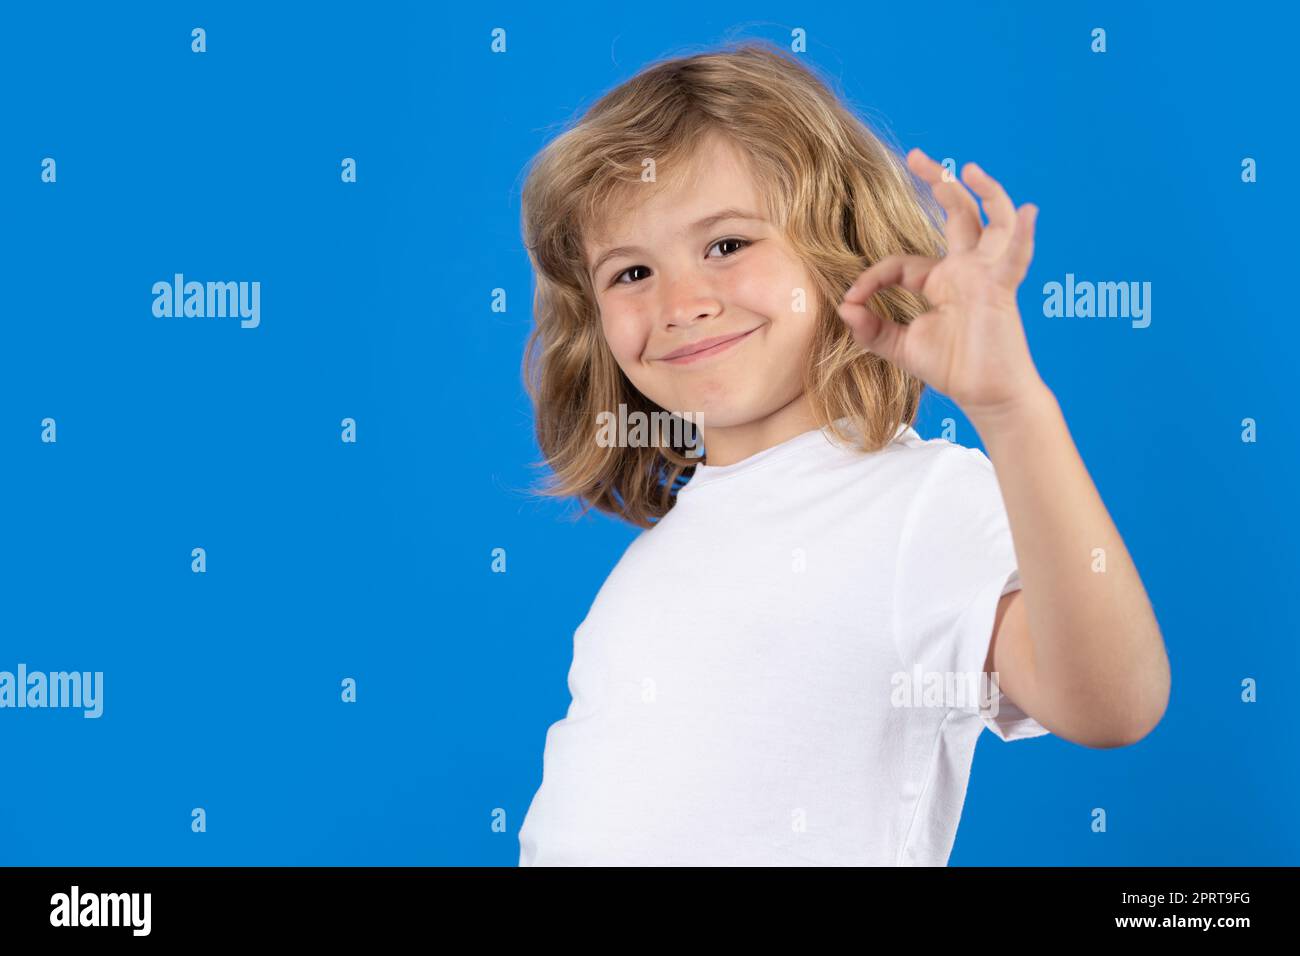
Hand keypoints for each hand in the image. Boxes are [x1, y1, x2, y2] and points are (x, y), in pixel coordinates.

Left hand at [836, 148, 1046, 424]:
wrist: (986, 393)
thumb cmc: (952, 368)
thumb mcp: (900, 347)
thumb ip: (870, 328)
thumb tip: (843, 307)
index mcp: (940, 280)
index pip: (900, 262)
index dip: (872, 277)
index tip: (853, 299)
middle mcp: (965, 270)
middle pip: (956, 214)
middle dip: (939, 182)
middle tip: (915, 157)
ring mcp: (986, 275)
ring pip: (991, 221)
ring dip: (985, 193)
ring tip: (968, 169)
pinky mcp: (1001, 289)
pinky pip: (1015, 257)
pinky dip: (1022, 234)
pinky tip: (1028, 212)